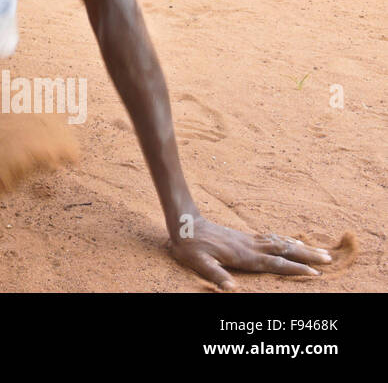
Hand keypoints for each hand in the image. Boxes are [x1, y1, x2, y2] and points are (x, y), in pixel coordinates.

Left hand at [169, 217, 331, 289]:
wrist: (185, 224)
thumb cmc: (191, 246)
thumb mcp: (199, 263)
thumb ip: (216, 275)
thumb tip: (231, 289)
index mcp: (244, 255)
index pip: (275, 263)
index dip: (295, 269)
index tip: (314, 273)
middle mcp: (251, 246)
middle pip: (285, 250)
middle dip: (308, 255)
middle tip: (329, 259)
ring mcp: (249, 240)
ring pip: (281, 242)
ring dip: (302, 247)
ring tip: (321, 250)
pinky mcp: (245, 237)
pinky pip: (272, 238)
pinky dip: (288, 240)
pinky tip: (293, 242)